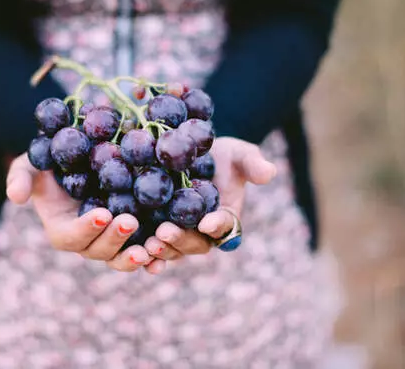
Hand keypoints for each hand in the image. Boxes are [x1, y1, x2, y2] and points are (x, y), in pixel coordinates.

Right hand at [6, 154, 165, 273]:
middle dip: (113, 240)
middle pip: (98, 251)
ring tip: (150, 248)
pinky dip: (153, 259)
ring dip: (134, 257)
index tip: (101, 214)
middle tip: (129, 221)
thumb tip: (15, 197)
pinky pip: (142, 252)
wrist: (80, 158)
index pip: (71, 237)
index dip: (85, 229)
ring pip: (120, 258)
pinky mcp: (132, 235)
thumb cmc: (51, 161)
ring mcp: (110, 240)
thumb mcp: (30, 163)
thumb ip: (19, 177)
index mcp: (61, 228)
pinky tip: (164, 257)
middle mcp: (86, 240)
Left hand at [145, 137, 276, 260]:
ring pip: (172, 249)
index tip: (208, 221)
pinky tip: (134, 252)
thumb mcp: (238, 153)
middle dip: (181, 240)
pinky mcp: (153, 229)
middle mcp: (202, 232)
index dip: (218, 226)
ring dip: (161, 249)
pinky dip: (142, 253)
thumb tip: (270, 172)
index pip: (226, 227)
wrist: (187, 152)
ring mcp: (178, 233)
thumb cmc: (220, 154)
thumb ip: (253, 163)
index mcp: (225, 218)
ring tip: (149, 241)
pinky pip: (149, 246)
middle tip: (166, 231)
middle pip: (195, 244)